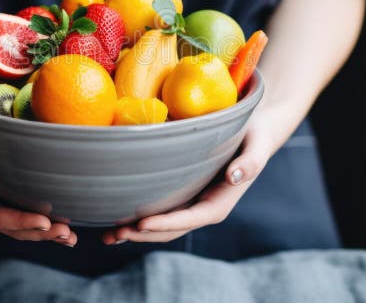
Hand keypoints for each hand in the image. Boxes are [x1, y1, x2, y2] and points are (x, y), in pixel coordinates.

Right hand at [0, 103, 77, 246]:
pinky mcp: (1, 197)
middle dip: (40, 233)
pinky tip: (64, 227)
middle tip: (68, 234)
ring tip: (70, 238)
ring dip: (45, 234)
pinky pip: (23, 215)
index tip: (45, 222)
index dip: (21, 221)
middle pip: (13, 228)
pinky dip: (43, 224)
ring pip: (20, 227)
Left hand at [101, 117, 275, 244]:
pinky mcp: (182, 193)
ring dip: (136, 232)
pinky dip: (139, 218)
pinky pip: (159, 210)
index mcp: (220, 202)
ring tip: (108, 235)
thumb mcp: (257, 145)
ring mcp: (191, 203)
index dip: (166, 223)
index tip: (142, 224)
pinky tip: (116, 218)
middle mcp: (203, 208)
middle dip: (143, 234)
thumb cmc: (255, 135)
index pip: (190, 219)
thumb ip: (250, 162)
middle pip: (171, 229)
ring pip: (162, 225)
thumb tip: (234, 177)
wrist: (255, 131)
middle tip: (114, 234)